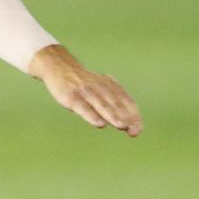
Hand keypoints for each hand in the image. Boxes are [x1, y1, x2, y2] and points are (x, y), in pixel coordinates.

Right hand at [27, 44, 142, 136]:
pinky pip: (84, 108)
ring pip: (102, 106)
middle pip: (116, 104)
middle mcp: (100, 88)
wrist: (60, 67)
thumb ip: (114, 103)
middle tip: (134, 131)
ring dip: (113, 116)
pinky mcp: (72, 97)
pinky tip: (99, 124)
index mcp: (110, 86)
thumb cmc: (84, 83)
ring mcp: (86, 92)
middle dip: (126, 118)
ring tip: (122, 126)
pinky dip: (92, 116)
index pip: (126, 101)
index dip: (133, 116)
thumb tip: (129, 125)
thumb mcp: (101, 87)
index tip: (138, 130)